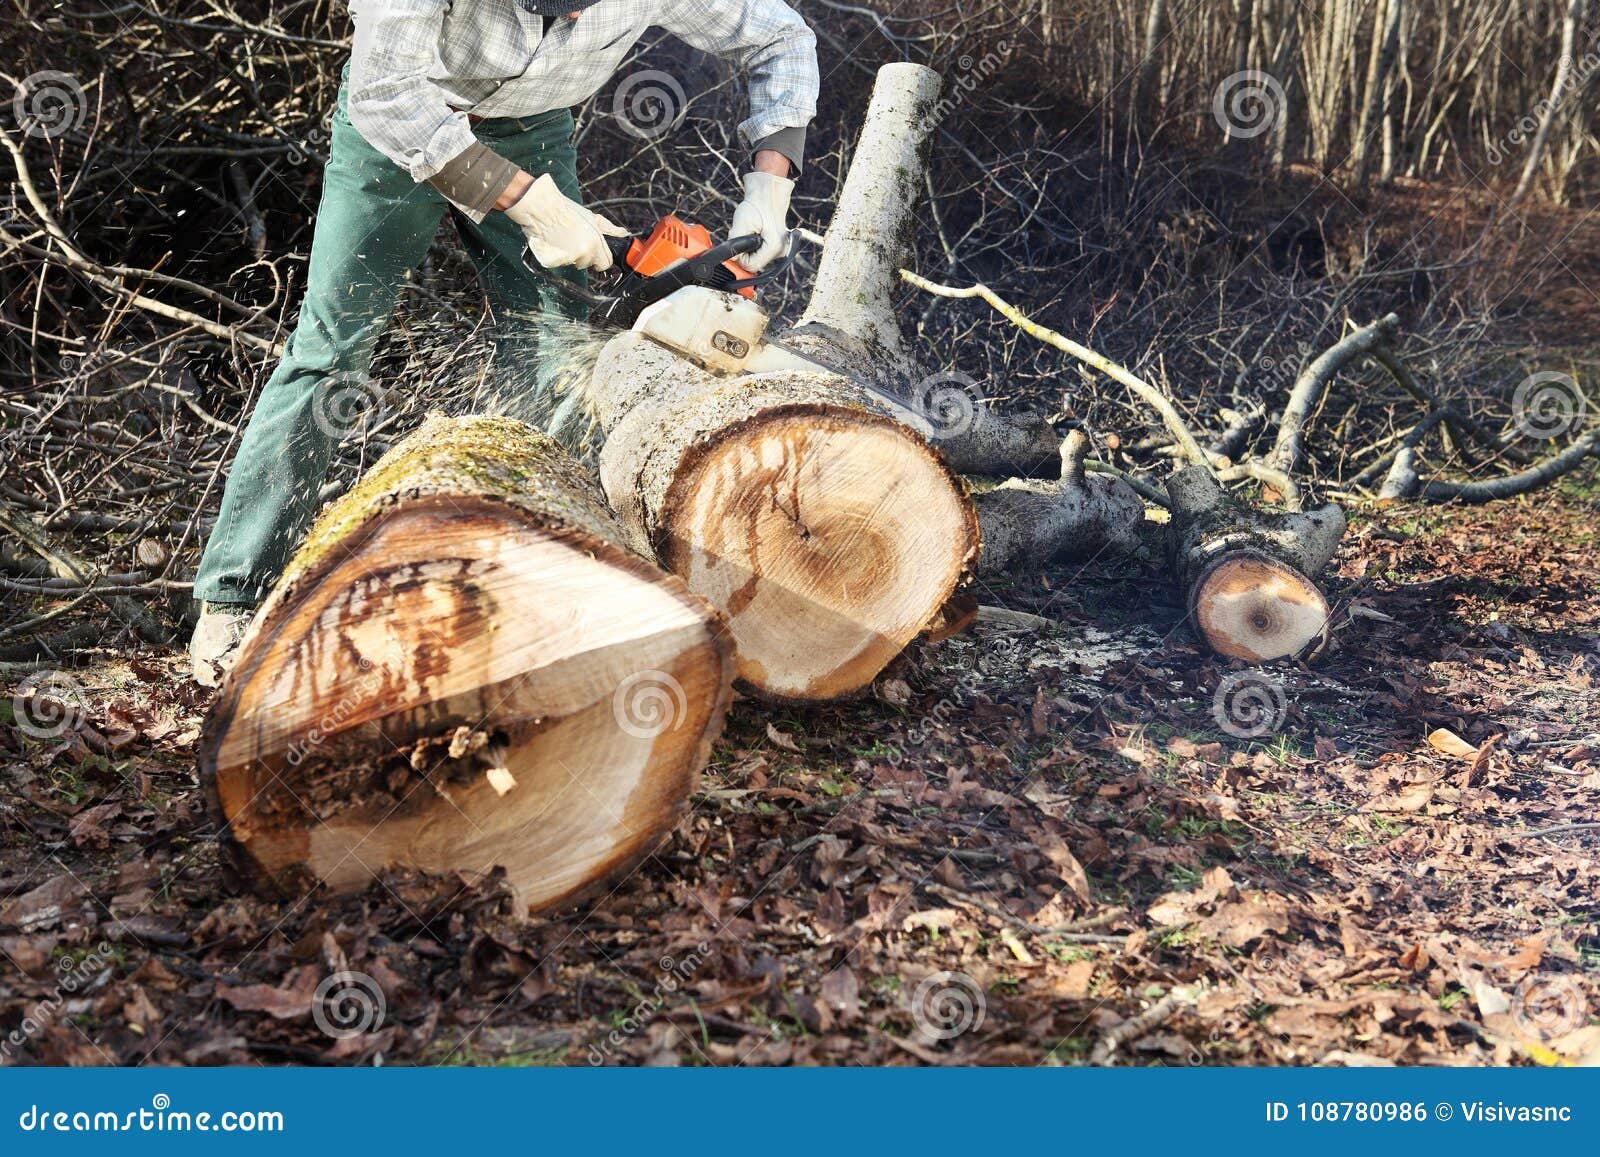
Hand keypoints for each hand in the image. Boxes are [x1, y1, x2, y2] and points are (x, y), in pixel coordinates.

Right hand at [503, 173, 627, 270]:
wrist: (541, 207)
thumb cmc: (567, 210)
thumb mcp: (592, 218)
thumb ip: (609, 229)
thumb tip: (624, 233)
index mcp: (595, 244)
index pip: (604, 264)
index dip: (599, 259)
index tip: (592, 252)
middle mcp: (582, 253)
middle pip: (587, 264)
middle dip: (582, 255)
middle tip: (572, 239)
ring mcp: (566, 259)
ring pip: (571, 264)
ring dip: (567, 255)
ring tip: (560, 238)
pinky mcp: (551, 262)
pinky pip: (554, 264)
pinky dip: (552, 256)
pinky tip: (550, 242)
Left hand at [729, 170, 794, 271]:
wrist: (769, 193)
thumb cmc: (757, 204)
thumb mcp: (742, 222)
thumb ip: (734, 242)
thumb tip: (731, 257)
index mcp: (774, 247)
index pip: (750, 266)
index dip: (739, 257)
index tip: (737, 242)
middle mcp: (779, 252)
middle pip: (754, 263)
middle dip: (744, 251)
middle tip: (743, 233)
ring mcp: (780, 250)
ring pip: (756, 258)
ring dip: (748, 248)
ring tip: (750, 230)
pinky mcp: (776, 246)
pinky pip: (760, 253)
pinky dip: (753, 245)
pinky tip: (754, 233)